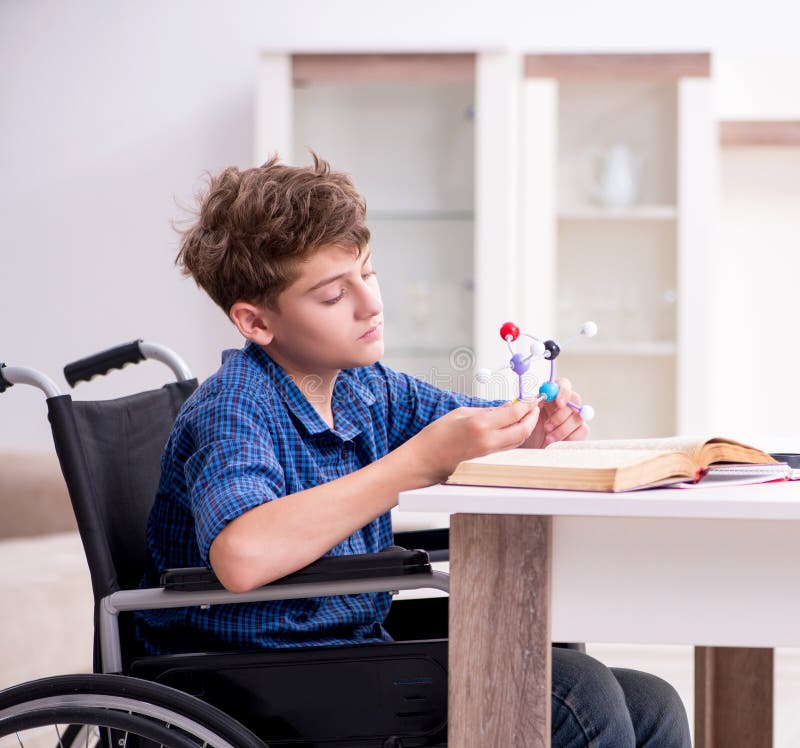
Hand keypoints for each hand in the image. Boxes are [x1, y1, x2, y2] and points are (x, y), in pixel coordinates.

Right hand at [403, 400, 539, 482]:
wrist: (426, 459)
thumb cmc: (437, 434)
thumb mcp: (461, 413)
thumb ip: (487, 410)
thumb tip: (506, 407)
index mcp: (480, 425)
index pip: (514, 413)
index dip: (526, 404)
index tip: (530, 398)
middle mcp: (488, 440)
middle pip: (522, 430)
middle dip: (532, 417)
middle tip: (534, 406)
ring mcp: (489, 452)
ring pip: (518, 440)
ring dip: (526, 427)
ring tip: (527, 415)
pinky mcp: (488, 459)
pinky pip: (509, 446)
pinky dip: (516, 436)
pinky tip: (514, 426)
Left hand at [524, 378, 588, 448]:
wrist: (531, 449)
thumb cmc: (528, 432)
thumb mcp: (524, 417)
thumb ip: (530, 405)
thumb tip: (533, 398)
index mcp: (551, 397)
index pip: (563, 385)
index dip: (563, 391)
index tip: (559, 403)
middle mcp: (565, 405)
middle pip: (574, 400)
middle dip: (560, 416)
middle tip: (547, 427)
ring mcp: (574, 417)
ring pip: (578, 416)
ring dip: (562, 429)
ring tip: (549, 439)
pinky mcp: (580, 430)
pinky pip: (583, 429)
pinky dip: (569, 437)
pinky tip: (558, 443)